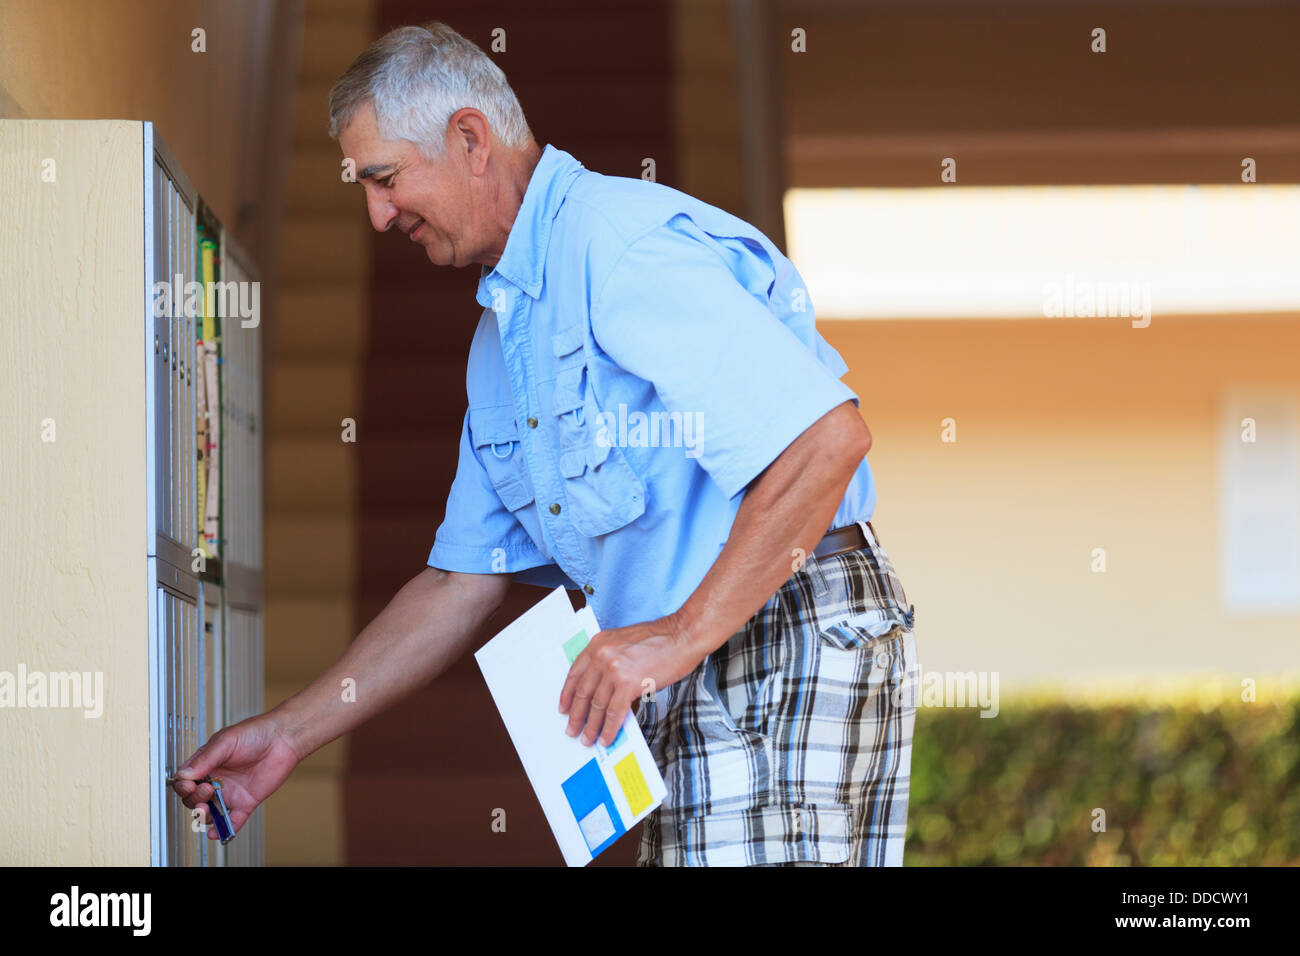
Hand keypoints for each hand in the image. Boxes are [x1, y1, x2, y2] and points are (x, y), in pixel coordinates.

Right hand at [170, 712, 304, 840]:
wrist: (283, 739)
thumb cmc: (256, 733)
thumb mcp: (225, 741)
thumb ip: (205, 759)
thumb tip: (185, 774)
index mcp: (207, 764)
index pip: (186, 781)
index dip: (184, 787)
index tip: (189, 785)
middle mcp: (216, 780)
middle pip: (194, 799)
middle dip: (194, 800)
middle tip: (206, 791)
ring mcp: (230, 793)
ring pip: (210, 813)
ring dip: (204, 817)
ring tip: (206, 812)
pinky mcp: (245, 802)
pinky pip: (232, 820)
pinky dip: (223, 830)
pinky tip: (215, 833)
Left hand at [558, 613, 699, 747]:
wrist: (682, 635)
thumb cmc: (660, 639)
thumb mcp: (624, 643)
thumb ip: (610, 662)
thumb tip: (603, 691)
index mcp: (598, 644)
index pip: (575, 673)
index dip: (568, 695)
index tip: (564, 708)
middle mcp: (602, 655)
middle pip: (583, 692)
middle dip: (576, 715)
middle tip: (572, 730)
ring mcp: (614, 670)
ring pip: (597, 705)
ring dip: (591, 726)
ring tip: (588, 739)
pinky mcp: (629, 684)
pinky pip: (614, 712)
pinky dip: (609, 728)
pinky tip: (606, 737)